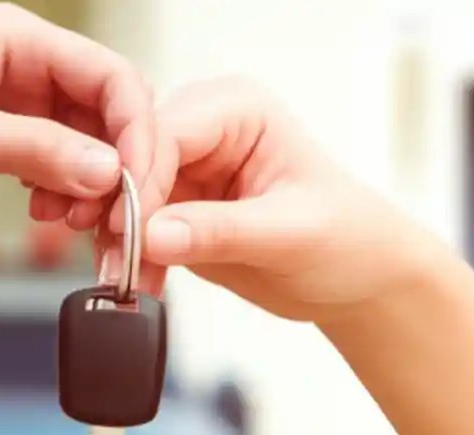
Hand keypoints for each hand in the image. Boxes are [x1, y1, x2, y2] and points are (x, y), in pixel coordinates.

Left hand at [0, 3, 156, 226]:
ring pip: (82, 142)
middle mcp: (19, 64)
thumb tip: (108, 172)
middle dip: (115, 167)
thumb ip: (36, 151)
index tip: (137, 186)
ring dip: (88, 184)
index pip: (110, 78)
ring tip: (67, 221)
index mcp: (15, 39)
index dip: (136, 134)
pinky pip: (52, 160)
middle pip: (105, 112)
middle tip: (110, 218)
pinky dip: (59, 189)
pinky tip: (43, 212)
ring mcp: (8, 100)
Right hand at [143, 77, 452, 325]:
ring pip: (122, 197)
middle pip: (132, 158)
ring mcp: (185, 172)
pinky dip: (128, 258)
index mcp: (238, 110)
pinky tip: (135, 284)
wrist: (359, 279)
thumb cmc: (347, 238)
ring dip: (117, 240)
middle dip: (118, 209)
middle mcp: (205, 132)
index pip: (166, 130)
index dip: (138, 177)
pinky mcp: (174, 212)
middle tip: (114, 256)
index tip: (124, 225)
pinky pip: (132, 230)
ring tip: (123, 279)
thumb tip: (154, 234)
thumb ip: (220, 231)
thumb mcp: (290, 233)